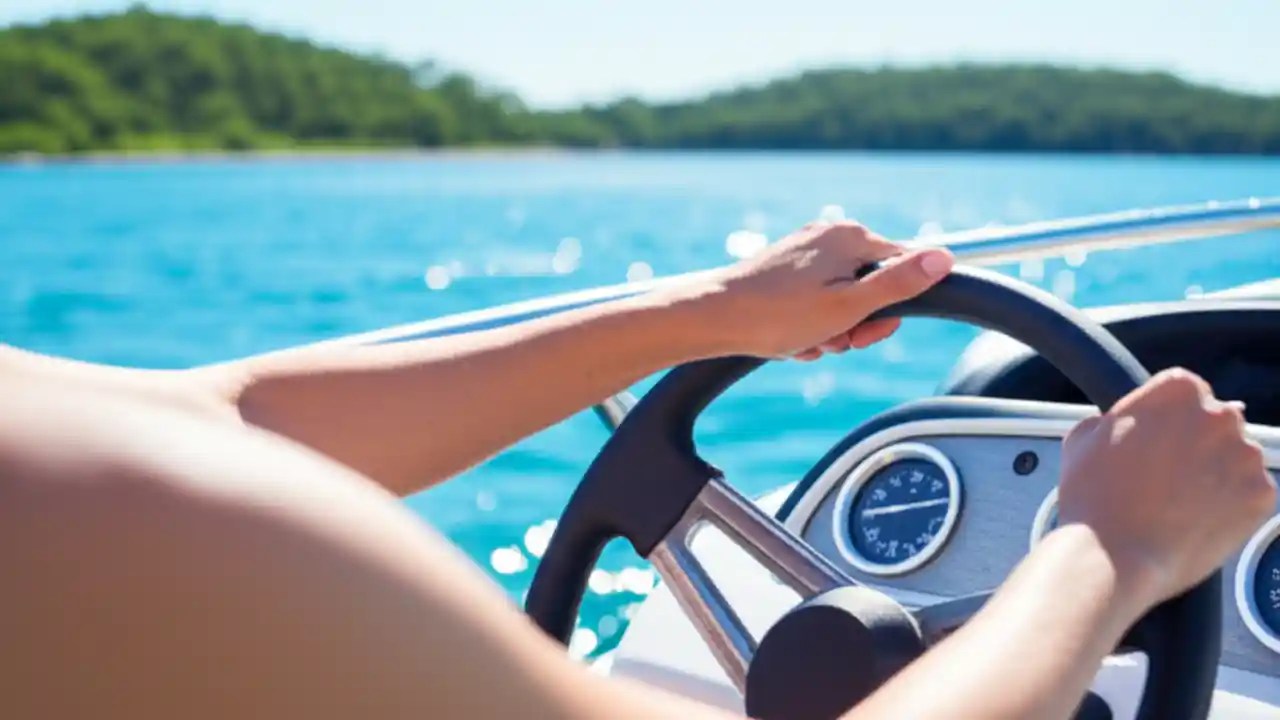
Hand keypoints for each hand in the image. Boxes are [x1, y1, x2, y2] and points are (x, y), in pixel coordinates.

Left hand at [694, 221, 953, 358]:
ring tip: (802, 340)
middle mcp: (830, 237)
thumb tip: (944, 258)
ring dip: (829, 330)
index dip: (890, 310)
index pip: (904, 270)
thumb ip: (900, 282)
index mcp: (851, 237)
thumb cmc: (778, 314)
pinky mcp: (785, 270)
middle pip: (871, 288)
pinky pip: (814, 303)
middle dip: (855, 323)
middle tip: (830, 339)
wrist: (712, 319)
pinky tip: (788, 338)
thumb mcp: (849, 306)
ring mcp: (805, 252)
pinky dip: (807, 325)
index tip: (865, 331)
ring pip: (840, 301)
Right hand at [1058, 368, 1275, 608]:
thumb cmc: (1093, 497)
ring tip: (1178, 502)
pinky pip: (1250, 492)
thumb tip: (1121, 423)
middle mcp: (1220, 415)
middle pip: (1215, 421)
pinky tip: (1197, 518)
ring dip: (1215, 473)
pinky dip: (1231, 504)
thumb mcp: (1083, 436)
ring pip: (1235, 457)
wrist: (1113, 556)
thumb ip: (1114, 417)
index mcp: (1178, 389)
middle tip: (1165, 473)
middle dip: (1196, 442)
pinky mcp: (1261, 495)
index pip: (1185, 391)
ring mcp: (1246, 455)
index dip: (1166, 418)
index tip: (1155, 439)